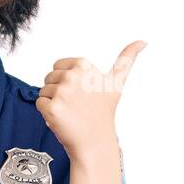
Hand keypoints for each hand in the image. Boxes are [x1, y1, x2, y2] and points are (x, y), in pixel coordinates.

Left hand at [37, 40, 145, 155]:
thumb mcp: (116, 83)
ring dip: (53, 102)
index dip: (67, 81)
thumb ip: (127, 59)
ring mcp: (62, 92)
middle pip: (50, 77)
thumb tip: (144, 41)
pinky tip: (62, 119)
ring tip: (70, 112)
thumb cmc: (104, 112)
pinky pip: (40, 103)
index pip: (59, 66)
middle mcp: (73, 76)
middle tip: (76, 105)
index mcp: (84, 65)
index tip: (81, 93)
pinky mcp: (52, 108)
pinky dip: (47, 113)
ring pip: (44, 90)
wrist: (95, 142)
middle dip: (59, 91)